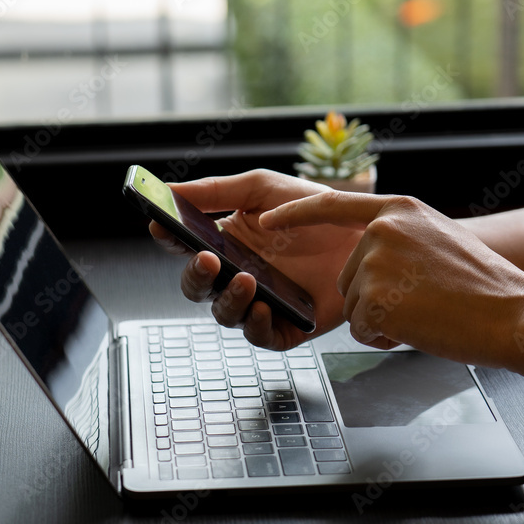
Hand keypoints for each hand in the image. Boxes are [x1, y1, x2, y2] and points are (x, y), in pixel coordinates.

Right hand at [148, 169, 364, 349]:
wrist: (365, 234)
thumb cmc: (313, 212)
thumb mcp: (262, 189)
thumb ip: (215, 190)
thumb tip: (168, 187)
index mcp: (224, 244)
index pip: (184, 246)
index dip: (168, 238)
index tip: (159, 226)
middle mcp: (236, 276)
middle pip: (197, 288)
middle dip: (195, 276)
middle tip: (206, 260)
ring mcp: (259, 303)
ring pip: (225, 314)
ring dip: (228, 300)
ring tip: (245, 280)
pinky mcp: (287, 327)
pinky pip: (261, 336)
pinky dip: (258, 325)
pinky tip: (264, 307)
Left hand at [260, 191, 523, 366]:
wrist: (517, 313)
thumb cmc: (481, 287)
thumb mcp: (437, 239)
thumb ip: (397, 237)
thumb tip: (364, 251)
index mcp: (397, 210)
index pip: (330, 204)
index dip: (294, 213)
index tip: (265, 219)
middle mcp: (382, 231)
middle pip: (346, 276)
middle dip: (373, 297)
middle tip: (421, 299)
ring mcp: (376, 264)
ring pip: (352, 305)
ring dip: (380, 319)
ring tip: (424, 311)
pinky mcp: (375, 300)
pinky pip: (359, 329)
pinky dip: (383, 337)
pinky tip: (418, 327)